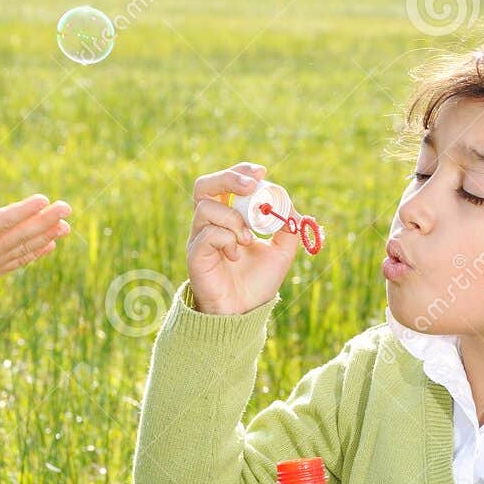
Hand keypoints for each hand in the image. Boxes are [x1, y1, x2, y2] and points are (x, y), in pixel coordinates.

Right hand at [0, 185, 71, 332]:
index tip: (44, 199)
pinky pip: (20, 261)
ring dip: (47, 236)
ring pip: (26, 248)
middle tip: (67, 207)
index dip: (25, 210)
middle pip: (23, 234)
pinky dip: (36, 253)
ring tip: (67, 226)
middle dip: (46, 220)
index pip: (5, 221)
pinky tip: (49, 246)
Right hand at [186, 162, 302, 314]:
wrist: (245, 312)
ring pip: (207, 208)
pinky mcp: (195, 255)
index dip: (240, 172)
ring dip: (234, 219)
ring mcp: (199, 239)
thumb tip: (288, 202)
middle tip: (250, 186)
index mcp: (227, 217)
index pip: (225, 183)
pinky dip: (228, 240)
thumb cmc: (258, 282)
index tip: (261, 172)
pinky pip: (208, 234)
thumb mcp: (282, 250)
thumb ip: (288, 225)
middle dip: (228, 178)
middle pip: (204, 185)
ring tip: (248, 239)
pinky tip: (235, 256)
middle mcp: (208, 224)